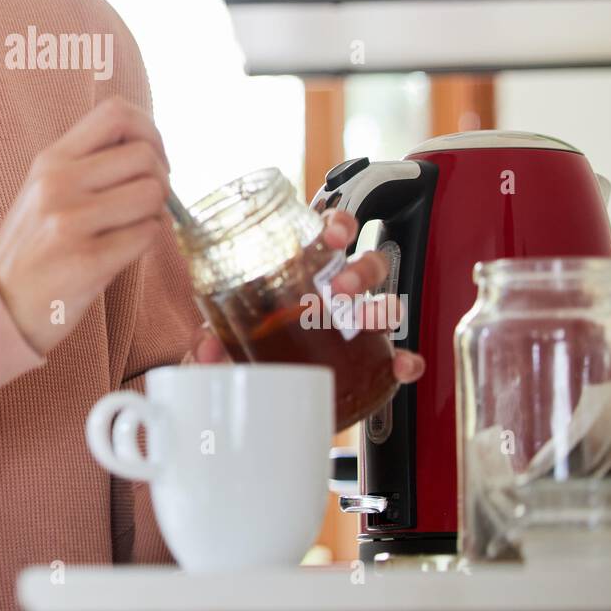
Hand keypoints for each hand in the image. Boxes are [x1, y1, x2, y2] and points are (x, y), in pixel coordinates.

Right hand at [0, 96, 170, 354]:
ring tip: (134, 227)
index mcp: (50, 160)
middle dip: (161, 178)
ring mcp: (69, 222)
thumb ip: (89, 164)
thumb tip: (152, 147)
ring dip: (156, 213)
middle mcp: (57, 183)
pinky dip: (146, 242)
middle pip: (144, 155)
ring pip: (152, 194)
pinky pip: (147, 235)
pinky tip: (122, 251)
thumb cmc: (33, 248)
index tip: (153, 157)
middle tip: (150, 201)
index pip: (117, 113)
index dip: (150, 130)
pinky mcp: (87, 261)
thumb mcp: (46, 191)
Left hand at [184, 207, 425, 385]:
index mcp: (307, 270)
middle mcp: (338, 292)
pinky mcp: (371, 360)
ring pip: (387, 303)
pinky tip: (401, 365)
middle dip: (361, 270)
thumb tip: (205, 350)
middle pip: (368, 264)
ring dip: (382, 309)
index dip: (340, 225)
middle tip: (341, 287)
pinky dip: (405, 359)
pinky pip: (398, 355)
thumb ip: (211, 338)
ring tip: (364, 321)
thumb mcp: (226, 333)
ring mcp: (358, 324)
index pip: (332, 231)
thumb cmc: (249, 342)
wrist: (264, 385)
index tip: (334, 235)